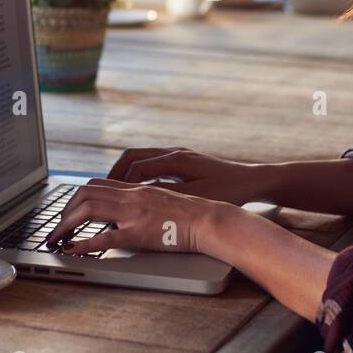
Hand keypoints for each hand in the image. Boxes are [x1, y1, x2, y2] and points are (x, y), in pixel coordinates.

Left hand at [46, 179, 233, 254]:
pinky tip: (72, 250)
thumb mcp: (163, 201)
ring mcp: (134, 213)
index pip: (98, 184)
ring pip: (88, 209)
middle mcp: (132, 196)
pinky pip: (103, 238)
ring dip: (66, 224)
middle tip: (57, 227)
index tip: (69, 211)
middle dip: (65, 210)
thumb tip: (124, 214)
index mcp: (138, 189)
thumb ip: (142, 203)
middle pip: (86, 193)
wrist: (211, 219)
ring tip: (56, 238)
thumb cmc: (193, 214)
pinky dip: (83, 244)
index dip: (78, 196)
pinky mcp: (138, 233)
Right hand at [105, 146, 270, 204]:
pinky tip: (134, 191)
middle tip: (99, 191)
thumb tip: (141, 199)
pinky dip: (137, 174)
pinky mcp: (182, 161)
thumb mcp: (199, 197)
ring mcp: (178, 155)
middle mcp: (174, 153)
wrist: (253, 181)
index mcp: (177, 160)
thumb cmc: (230, 191)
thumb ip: (169, 197)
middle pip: (132, 156)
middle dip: (113, 173)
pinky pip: (151, 163)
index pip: (137, 166)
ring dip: (124, 173)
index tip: (106, 197)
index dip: (119, 182)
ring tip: (111, 191)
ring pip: (140, 158)